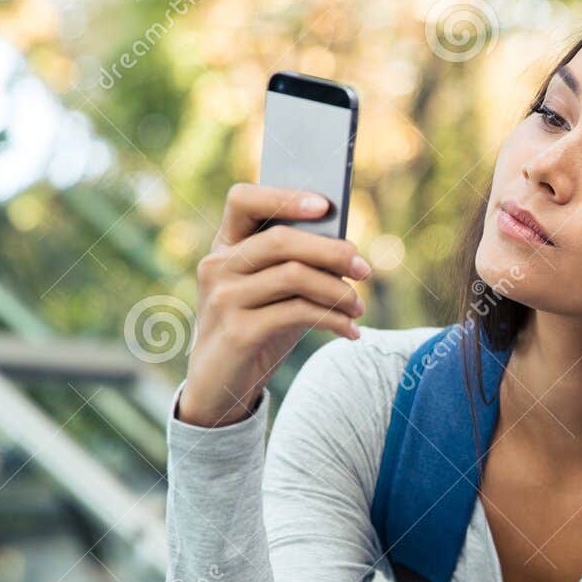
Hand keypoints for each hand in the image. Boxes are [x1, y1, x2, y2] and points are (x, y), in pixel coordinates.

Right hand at [178, 183, 371, 427]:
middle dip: (332, 252)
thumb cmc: (255, 328)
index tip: (326, 206)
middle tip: (364, 269)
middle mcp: (217, 266)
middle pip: (282, 240)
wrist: (219, 384)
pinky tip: (350, 331)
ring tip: (359, 308)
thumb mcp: (272, 293)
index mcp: (224, 246)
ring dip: (338, 291)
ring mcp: (224, 298)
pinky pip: (298, 312)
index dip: (285, 197)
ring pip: (294, 275)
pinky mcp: (238, 331)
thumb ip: (294, 266)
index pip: (244, 200)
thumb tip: (346, 251)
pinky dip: (333, 320)